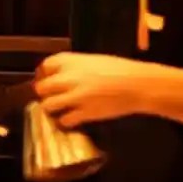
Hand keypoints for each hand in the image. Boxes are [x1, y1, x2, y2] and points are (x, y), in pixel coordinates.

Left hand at [34, 52, 150, 127]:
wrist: (140, 84)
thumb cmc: (121, 70)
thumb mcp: (93, 61)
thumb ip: (74, 67)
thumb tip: (59, 76)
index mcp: (72, 61)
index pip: (45, 66)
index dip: (44, 75)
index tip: (46, 80)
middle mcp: (69, 77)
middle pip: (41, 87)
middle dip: (44, 93)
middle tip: (51, 97)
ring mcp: (76, 95)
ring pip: (48, 105)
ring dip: (51, 108)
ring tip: (59, 109)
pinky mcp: (85, 112)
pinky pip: (64, 119)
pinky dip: (65, 121)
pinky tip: (70, 119)